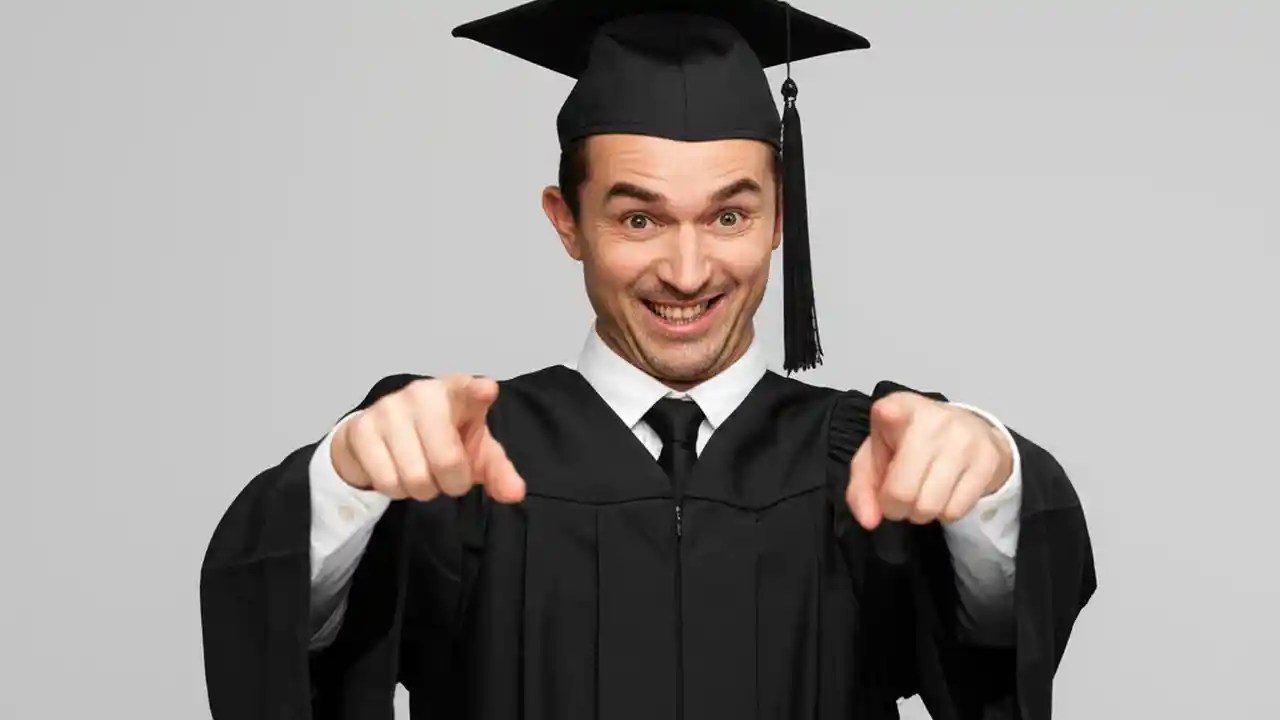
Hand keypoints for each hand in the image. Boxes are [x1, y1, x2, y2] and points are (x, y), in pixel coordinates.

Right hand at [330, 375, 525, 503]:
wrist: (381, 434)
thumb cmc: (439, 437)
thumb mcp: (474, 451)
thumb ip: (497, 472)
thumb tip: (515, 494)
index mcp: (457, 392)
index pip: (470, 389)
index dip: (478, 391)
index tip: (488, 391)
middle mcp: (422, 394)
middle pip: (447, 461)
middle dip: (451, 484)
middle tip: (446, 477)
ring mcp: (388, 409)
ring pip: (415, 477)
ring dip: (422, 489)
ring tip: (420, 472)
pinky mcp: (360, 428)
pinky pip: (386, 481)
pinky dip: (396, 490)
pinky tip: (396, 471)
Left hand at [846, 392, 1012, 530]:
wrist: (969, 426)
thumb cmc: (911, 440)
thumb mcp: (876, 456)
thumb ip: (861, 488)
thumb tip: (869, 520)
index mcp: (896, 408)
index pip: (877, 472)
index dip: (882, 494)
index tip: (889, 483)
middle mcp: (932, 419)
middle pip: (905, 495)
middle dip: (900, 509)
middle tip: (905, 497)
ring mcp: (965, 437)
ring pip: (932, 506)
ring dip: (923, 513)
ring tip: (925, 493)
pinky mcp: (989, 457)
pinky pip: (957, 510)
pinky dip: (947, 512)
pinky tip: (947, 492)